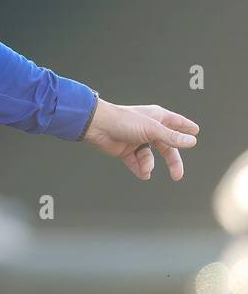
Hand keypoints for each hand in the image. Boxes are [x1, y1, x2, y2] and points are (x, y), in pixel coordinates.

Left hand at [83, 99, 198, 180]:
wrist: (97, 126)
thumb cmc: (124, 121)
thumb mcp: (152, 130)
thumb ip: (172, 137)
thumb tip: (192, 141)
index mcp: (157, 118)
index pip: (176, 123)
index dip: (186, 128)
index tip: (196, 132)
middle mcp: (148, 129)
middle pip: (166, 147)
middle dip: (172, 161)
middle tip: (177, 175)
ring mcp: (136, 140)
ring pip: (149, 157)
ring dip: (148, 164)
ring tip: (145, 169)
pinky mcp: (125, 150)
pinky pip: (136, 162)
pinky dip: (139, 168)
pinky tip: (143, 174)